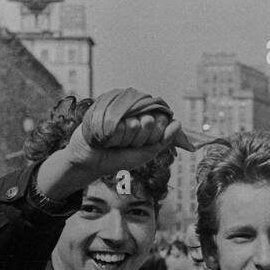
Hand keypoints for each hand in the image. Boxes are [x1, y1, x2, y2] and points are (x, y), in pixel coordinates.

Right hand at [60, 88, 181, 180]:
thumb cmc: (118, 158)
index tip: (140, 145)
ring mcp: (120, 109)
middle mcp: (133, 112)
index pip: (160, 123)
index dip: (151, 137)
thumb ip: (163, 139)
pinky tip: (107, 138)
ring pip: (135, 124)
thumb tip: (179, 123)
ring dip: (125, 139)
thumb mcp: (146, 152)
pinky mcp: (106, 109)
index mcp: (145, 121)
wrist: (91, 161)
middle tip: (126, 144)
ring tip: (115, 141)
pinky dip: (115, 136)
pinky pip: (120, 125)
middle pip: (149, 123)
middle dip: (138, 140)